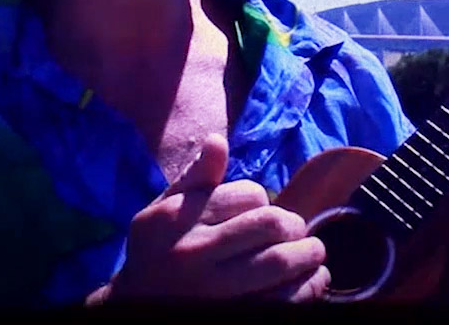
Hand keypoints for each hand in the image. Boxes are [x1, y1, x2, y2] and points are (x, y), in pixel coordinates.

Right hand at [87, 134, 329, 303]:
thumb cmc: (155, 253)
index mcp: (180, 219)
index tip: (261, 212)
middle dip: (294, 225)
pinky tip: (311, 280)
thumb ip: (193, 178)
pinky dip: (307, 288)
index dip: (264, 200)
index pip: (248, 195)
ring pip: (280, 262)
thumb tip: (218, 140)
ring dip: (308, 254)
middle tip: (297, 232)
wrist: (135, 307)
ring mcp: (214, 290)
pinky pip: (282, 301)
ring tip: (313, 253)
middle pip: (270, 224)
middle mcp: (195, 252)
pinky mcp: (234, 314)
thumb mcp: (162, 211)